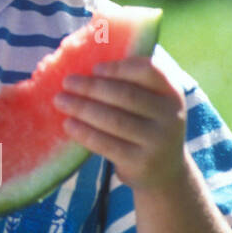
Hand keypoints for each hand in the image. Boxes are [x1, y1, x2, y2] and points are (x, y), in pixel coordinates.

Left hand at [54, 56, 186, 191]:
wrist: (164, 170)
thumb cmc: (145, 124)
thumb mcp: (149, 102)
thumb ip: (128, 83)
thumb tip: (81, 62)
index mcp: (172, 93)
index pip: (149, 71)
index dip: (119, 67)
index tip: (94, 68)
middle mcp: (171, 115)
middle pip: (126, 95)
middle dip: (91, 87)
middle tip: (66, 82)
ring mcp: (158, 141)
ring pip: (114, 120)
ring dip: (82, 107)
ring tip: (60, 100)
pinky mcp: (142, 162)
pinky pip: (107, 143)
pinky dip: (84, 132)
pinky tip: (68, 123)